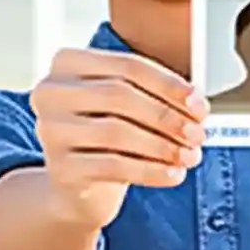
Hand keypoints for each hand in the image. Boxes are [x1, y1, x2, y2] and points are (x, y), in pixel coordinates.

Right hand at [30, 48, 208, 227]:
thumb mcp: (128, 108)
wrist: (78, 186)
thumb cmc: (107, 136)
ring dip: (162, 145)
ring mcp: (50, 130)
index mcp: (68, 63)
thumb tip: (195, 103)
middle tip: (197, 133)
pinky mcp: (59, 168)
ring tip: (189, 156)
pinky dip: (150, 171)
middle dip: (166, 116)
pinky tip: (173, 175)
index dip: (169, 84)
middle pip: (119, 96)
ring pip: (116, 132)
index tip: (199, 104)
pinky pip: (113, 166)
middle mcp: (51, 92)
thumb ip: (156, 96)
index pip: (127, 65)